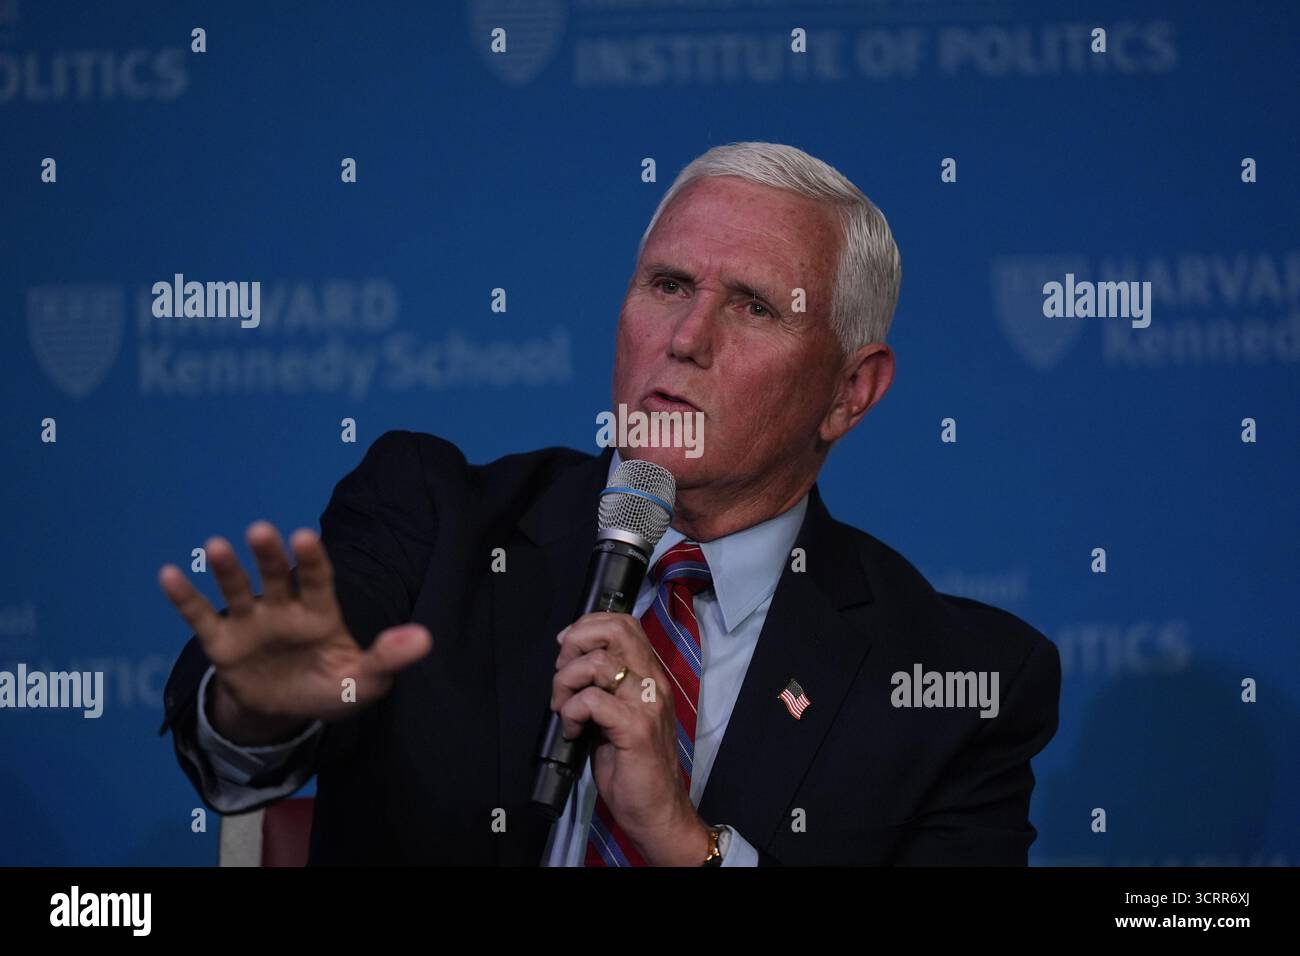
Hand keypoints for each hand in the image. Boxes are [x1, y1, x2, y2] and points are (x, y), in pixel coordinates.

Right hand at [158, 521, 431, 743]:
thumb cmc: (330, 686)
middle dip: (269, 555)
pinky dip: (185, 598)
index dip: (312, 559)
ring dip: (228, 569)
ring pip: (238, 590)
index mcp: (320, 613)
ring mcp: (251, 623)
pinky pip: (201, 618)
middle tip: (262, 531)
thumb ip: (389, 658)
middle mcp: (284, 609)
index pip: (318, 580)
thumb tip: (425, 638)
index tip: (305, 536)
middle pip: (276, 576)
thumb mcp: (364, 680)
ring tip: (216, 545)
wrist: (286, 711)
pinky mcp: (222, 642)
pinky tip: (169, 574)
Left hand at [552, 612, 711, 865]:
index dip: (588, 626)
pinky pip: (592, 700)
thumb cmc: (635, 768)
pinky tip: (572, 731)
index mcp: (650, 677)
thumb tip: (570, 666)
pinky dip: (571, 711)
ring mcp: (646, 704)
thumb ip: (603, 687)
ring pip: (599, 662)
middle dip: (577, 642)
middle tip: (562, 671)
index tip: (565, 649)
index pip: (625, 624)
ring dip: (567, 681)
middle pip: (616, 630)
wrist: (658, 811)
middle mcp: (653, 683)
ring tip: (562, 707)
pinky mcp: (635, 729)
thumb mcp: (617, 717)